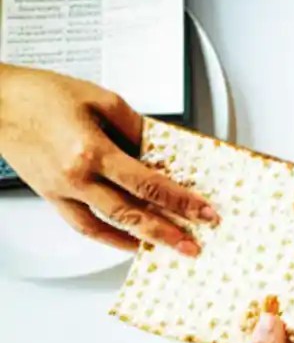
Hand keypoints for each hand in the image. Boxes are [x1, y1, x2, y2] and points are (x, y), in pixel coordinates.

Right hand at [0, 65, 216, 253]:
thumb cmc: (41, 94)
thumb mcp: (101, 99)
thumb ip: (136, 127)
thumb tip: (160, 150)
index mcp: (92, 150)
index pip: (148, 183)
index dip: (180, 200)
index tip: (204, 212)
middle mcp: (77, 176)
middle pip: (132, 213)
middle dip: (168, 232)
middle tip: (194, 245)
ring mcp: (62, 190)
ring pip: (110, 225)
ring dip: (142, 240)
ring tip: (168, 248)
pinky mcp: (51, 196)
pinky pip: (84, 226)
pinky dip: (110, 238)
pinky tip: (129, 241)